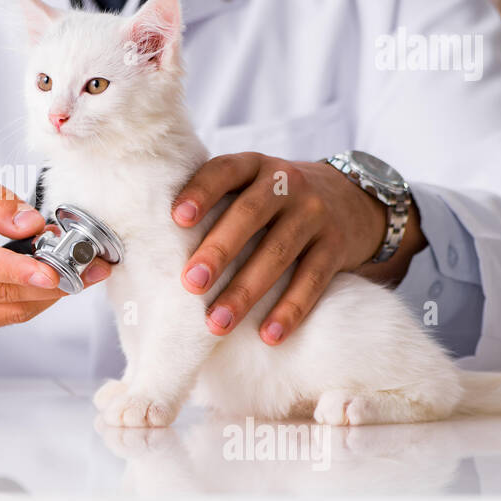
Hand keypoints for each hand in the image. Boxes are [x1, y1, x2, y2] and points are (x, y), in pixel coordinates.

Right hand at [0, 164, 110, 334]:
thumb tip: (33, 224)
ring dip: (52, 295)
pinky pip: (5, 318)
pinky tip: (52, 280)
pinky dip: (34, 301)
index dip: (18, 270)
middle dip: (54, 282)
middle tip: (93, 265)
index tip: (54, 271)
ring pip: (9, 311)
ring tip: (85, 271)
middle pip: (1, 293)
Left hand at [171, 153, 423, 344]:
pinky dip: (290, 309)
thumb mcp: (249, 186)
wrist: (350, 199)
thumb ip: (214, 203)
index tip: (176, 218)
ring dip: (246, 291)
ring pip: (279, 252)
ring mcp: (314, 213)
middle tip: (190, 284)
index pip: (224, 170)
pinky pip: (313, 280)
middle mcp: (286, 183)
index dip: (201, 191)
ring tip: (218, 323)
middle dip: (218, 251)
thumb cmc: (273, 202)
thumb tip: (150, 244)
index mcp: (254, 166)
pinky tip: (269, 335)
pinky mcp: (336, 245)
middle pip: (250, 214)